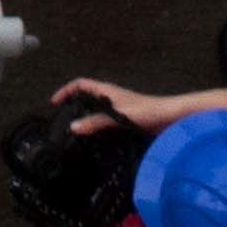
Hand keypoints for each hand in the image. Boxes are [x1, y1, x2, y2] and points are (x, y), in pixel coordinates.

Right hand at [55, 77, 174, 135]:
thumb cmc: (148, 111)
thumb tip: (74, 127)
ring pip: (96, 111)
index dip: (66, 91)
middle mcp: (111, 98)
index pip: (80, 84)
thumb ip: (97, 122)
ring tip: (77, 134)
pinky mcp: (126, 120)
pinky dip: (98, 128)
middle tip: (63, 121)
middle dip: (73, 106)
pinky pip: (106, 122)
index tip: (55, 103)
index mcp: (106, 91)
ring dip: (86, 119)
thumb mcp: (119, 116)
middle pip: (86, 97)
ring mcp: (119, 109)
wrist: (170, 118)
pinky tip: (98, 141)